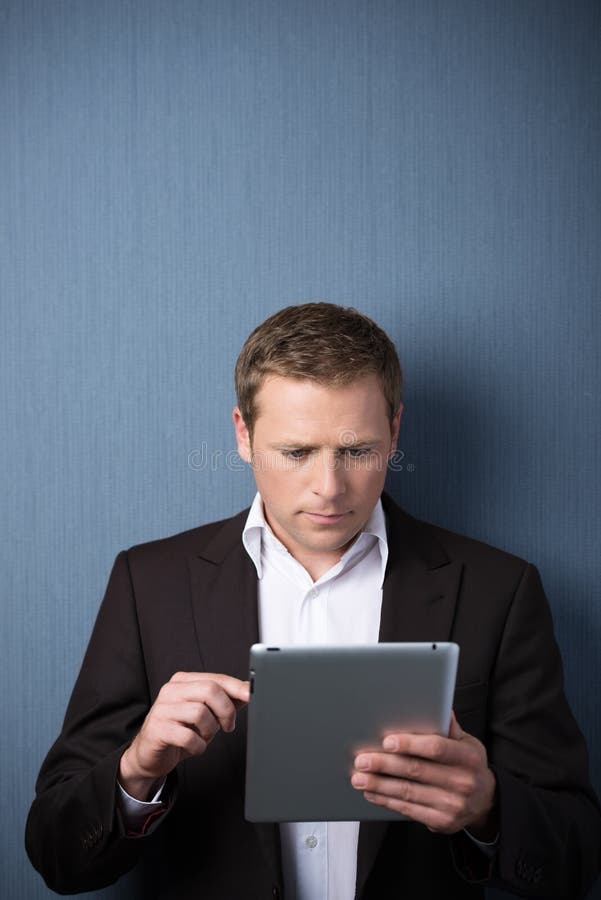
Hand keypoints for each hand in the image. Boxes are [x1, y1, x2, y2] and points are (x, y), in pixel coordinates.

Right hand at [119, 672, 249, 799]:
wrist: (149, 754)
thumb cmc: (180, 730)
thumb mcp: (204, 713)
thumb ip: (224, 700)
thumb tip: (248, 690)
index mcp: (183, 681)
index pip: (216, 679)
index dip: (236, 688)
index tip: (252, 695)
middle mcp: (171, 690)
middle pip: (210, 690)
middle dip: (225, 711)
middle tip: (228, 726)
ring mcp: (162, 709)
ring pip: (200, 712)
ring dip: (210, 731)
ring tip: (204, 737)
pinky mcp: (157, 729)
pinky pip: (188, 736)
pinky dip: (198, 746)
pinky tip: (194, 747)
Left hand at [351, 712, 496, 837]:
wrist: (486, 802)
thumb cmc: (468, 765)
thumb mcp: (467, 743)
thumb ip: (449, 727)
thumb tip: (438, 707)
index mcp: (468, 758)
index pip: (436, 748)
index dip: (410, 744)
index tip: (387, 741)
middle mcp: (461, 782)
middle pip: (416, 771)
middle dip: (385, 765)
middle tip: (362, 759)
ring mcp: (452, 805)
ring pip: (408, 792)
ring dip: (379, 785)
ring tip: (359, 777)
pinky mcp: (441, 822)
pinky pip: (408, 810)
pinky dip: (387, 801)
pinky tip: (372, 793)